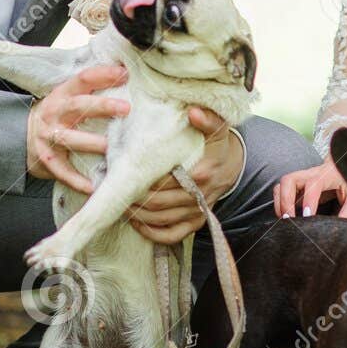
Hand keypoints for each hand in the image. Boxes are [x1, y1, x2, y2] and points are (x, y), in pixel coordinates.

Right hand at [27, 65, 130, 192]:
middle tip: (126, 108)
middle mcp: (55, 113)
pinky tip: (92, 186)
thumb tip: (126, 75)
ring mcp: (49, 137)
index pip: (83, 79)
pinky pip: (62, 171)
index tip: (125, 74)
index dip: (103, 75)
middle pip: (78, 106)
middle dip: (102, 106)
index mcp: (62, 94)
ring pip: (71, 139)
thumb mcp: (67, 97)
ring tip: (111, 147)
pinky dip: (76, 180)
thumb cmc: (58, 115)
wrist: (20, 136)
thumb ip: (90, 90)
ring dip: (92, 143)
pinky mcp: (47, 160)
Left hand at [126, 106, 240, 245]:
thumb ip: (207, 119)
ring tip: (120, 204)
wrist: (232, 165)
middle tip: (114, 190)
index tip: (122, 173)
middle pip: (157, 203)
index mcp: (200, 172)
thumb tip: (193, 112)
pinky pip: (172, 235)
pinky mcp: (196, 222)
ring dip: (138, 215)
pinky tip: (137, 223)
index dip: (140, 179)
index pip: (163, 181)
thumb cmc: (216, 144)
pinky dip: (153, 233)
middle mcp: (198, 195)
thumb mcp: (216, 128)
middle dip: (133, 198)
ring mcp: (197, 211)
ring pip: (161, 220)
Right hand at [274, 159, 346, 219]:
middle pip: (289, 180)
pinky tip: (288, 216)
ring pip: (281, 185)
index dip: (308, 200)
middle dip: (285, 201)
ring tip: (286, 219)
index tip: (308, 217)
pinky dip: (280, 204)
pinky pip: (282, 191)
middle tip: (290, 219)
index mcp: (328, 174)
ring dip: (280, 203)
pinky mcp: (298, 185)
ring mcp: (302, 178)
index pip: (313, 183)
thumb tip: (338, 229)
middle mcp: (311, 174)